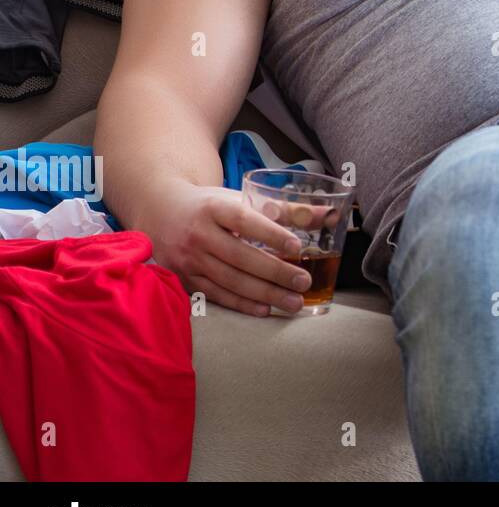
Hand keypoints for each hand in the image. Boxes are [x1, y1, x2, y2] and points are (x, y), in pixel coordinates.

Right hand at [128, 176, 314, 316]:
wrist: (160, 212)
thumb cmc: (211, 205)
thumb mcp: (240, 198)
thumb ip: (284, 208)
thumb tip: (329, 215)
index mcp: (213, 208)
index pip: (244, 221)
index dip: (270, 234)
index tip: (298, 247)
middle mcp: (197, 234)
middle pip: (240, 256)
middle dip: (275, 272)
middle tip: (304, 282)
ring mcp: (187, 260)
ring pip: (230, 281)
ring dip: (264, 294)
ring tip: (294, 302)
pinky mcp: (183, 280)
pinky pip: (215, 295)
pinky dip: (242, 304)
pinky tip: (265, 309)